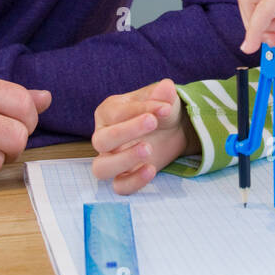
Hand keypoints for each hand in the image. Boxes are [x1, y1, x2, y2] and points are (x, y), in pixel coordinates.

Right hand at [91, 78, 198, 194]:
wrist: (173, 129)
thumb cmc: (160, 110)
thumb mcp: (164, 98)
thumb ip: (163, 94)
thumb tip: (166, 88)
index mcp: (108, 112)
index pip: (115, 113)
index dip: (139, 110)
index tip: (165, 107)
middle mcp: (104, 136)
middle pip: (101, 140)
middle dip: (126, 132)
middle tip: (153, 122)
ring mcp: (112, 158)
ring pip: (101, 168)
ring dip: (124, 160)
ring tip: (149, 149)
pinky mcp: (124, 176)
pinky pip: (119, 187)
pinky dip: (133, 182)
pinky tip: (151, 169)